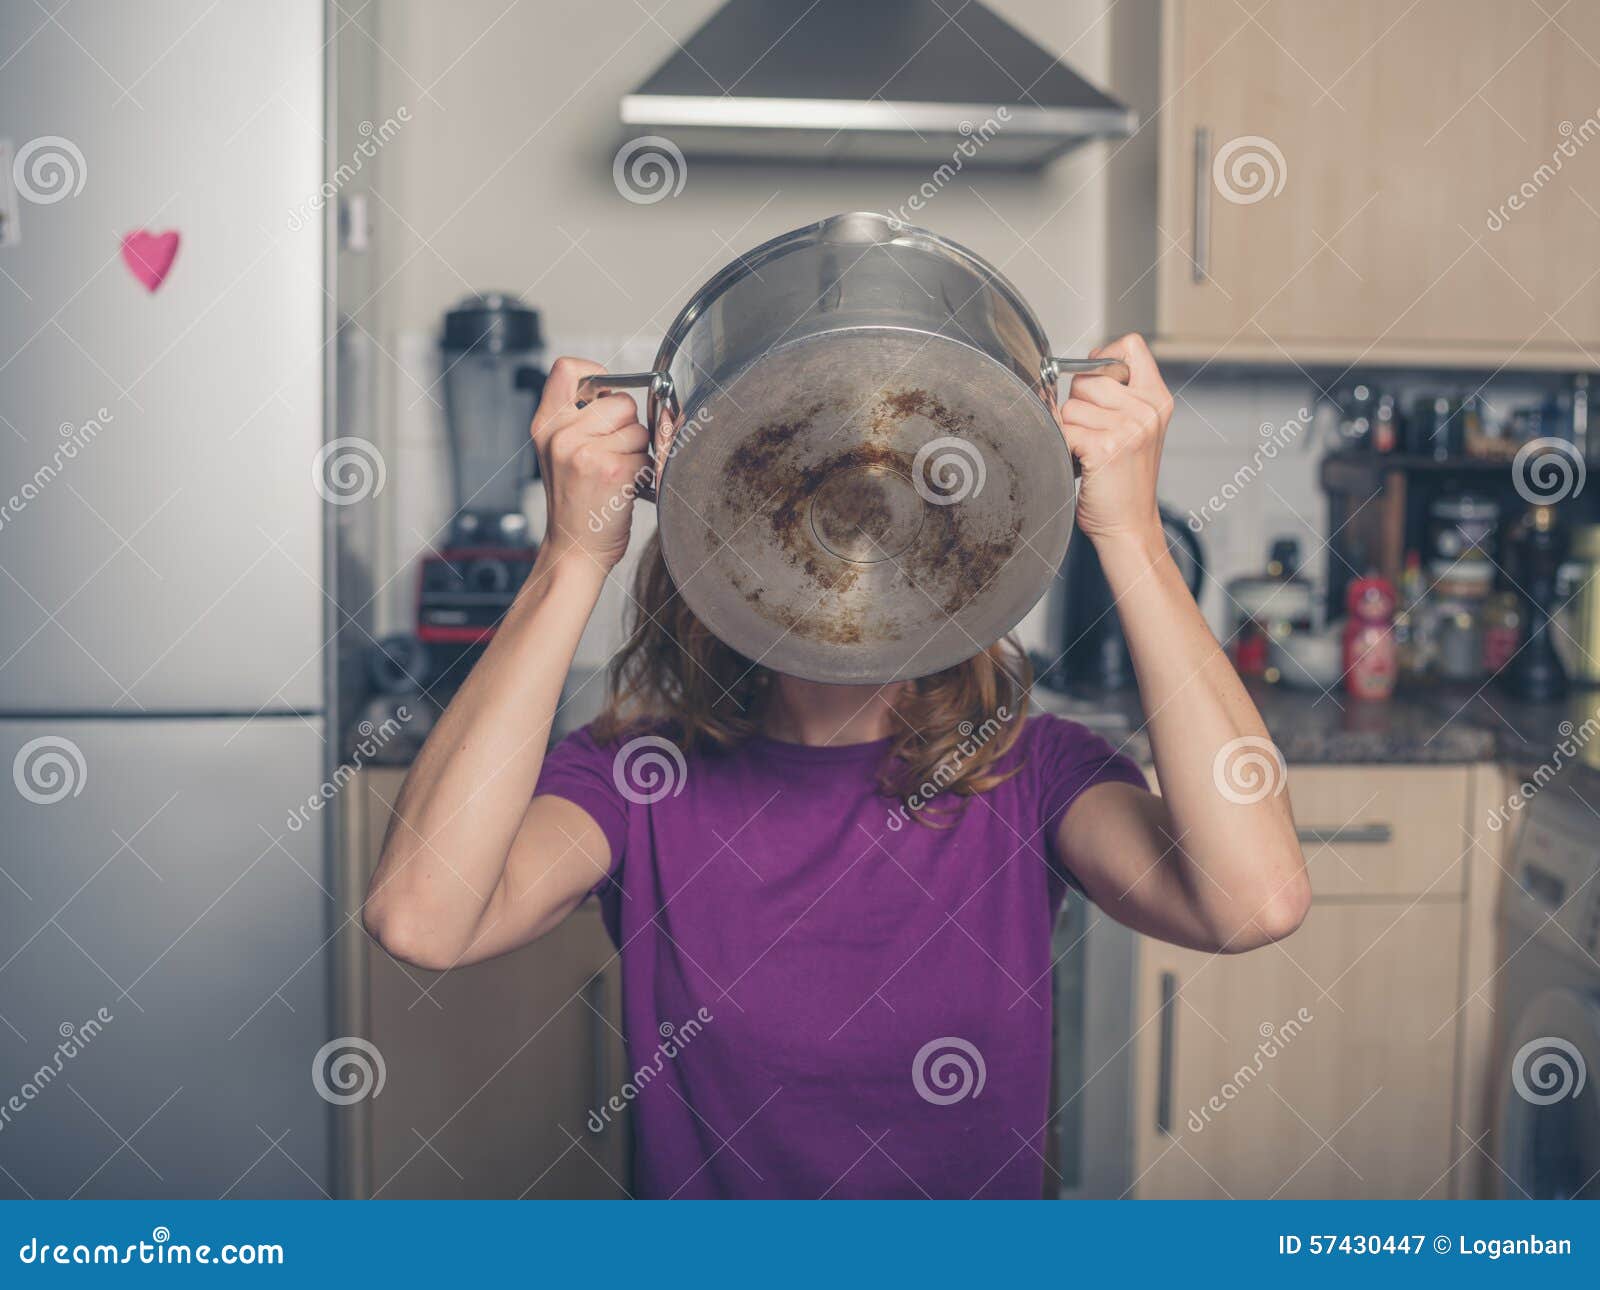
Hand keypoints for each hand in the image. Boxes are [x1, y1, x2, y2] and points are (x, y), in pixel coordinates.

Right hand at [529, 357, 651, 571]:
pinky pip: (646, 453)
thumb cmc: (574, 505)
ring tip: (616, 474)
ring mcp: (585, 452)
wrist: (574, 550)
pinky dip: (643, 470)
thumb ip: (579, 419)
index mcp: (546, 425)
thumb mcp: (560, 453)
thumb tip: (620, 393)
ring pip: (639, 429)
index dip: (596, 374)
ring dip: (637, 451)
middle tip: (612, 453)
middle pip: (621, 401)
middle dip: (627, 426)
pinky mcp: (612, 470)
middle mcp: (561, 435)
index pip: (567, 369)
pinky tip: (624, 486)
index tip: (605, 394)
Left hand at [1055, 333, 1173, 548]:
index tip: (1096, 384)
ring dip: (1069, 431)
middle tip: (1093, 435)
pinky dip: (1063, 449)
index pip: (1129, 346)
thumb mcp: (1136, 430)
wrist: (1130, 528)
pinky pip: (1063, 431)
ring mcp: (1129, 427)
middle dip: (1078, 405)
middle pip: (1087, 377)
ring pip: (1070, 407)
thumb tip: (1073, 370)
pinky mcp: (1106, 446)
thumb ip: (1117, 398)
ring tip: (1088, 454)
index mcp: (1157, 399)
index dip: (1102, 357)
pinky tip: (1080, 465)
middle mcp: (1147, 410)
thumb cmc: (1124, 483)